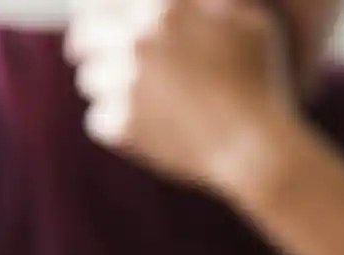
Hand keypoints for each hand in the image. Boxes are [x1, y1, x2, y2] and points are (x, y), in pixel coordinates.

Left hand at [67, 0, 296, 188]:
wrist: (257, 149)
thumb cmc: (261, 84)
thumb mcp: (250, 24)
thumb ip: (216, 1)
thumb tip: (191, 2)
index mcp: (163, 8)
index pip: (99, 0)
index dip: (97, 12)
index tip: (98, 20)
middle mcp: (137, 39)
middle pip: (82, 35)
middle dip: (86, 45)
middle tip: (87, 55)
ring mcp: (125, 83)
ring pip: (89, 79)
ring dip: (107, 87)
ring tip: (141, 99)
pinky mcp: (121, 125)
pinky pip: (98, 120)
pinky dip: (117, 125)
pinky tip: (147, 129)